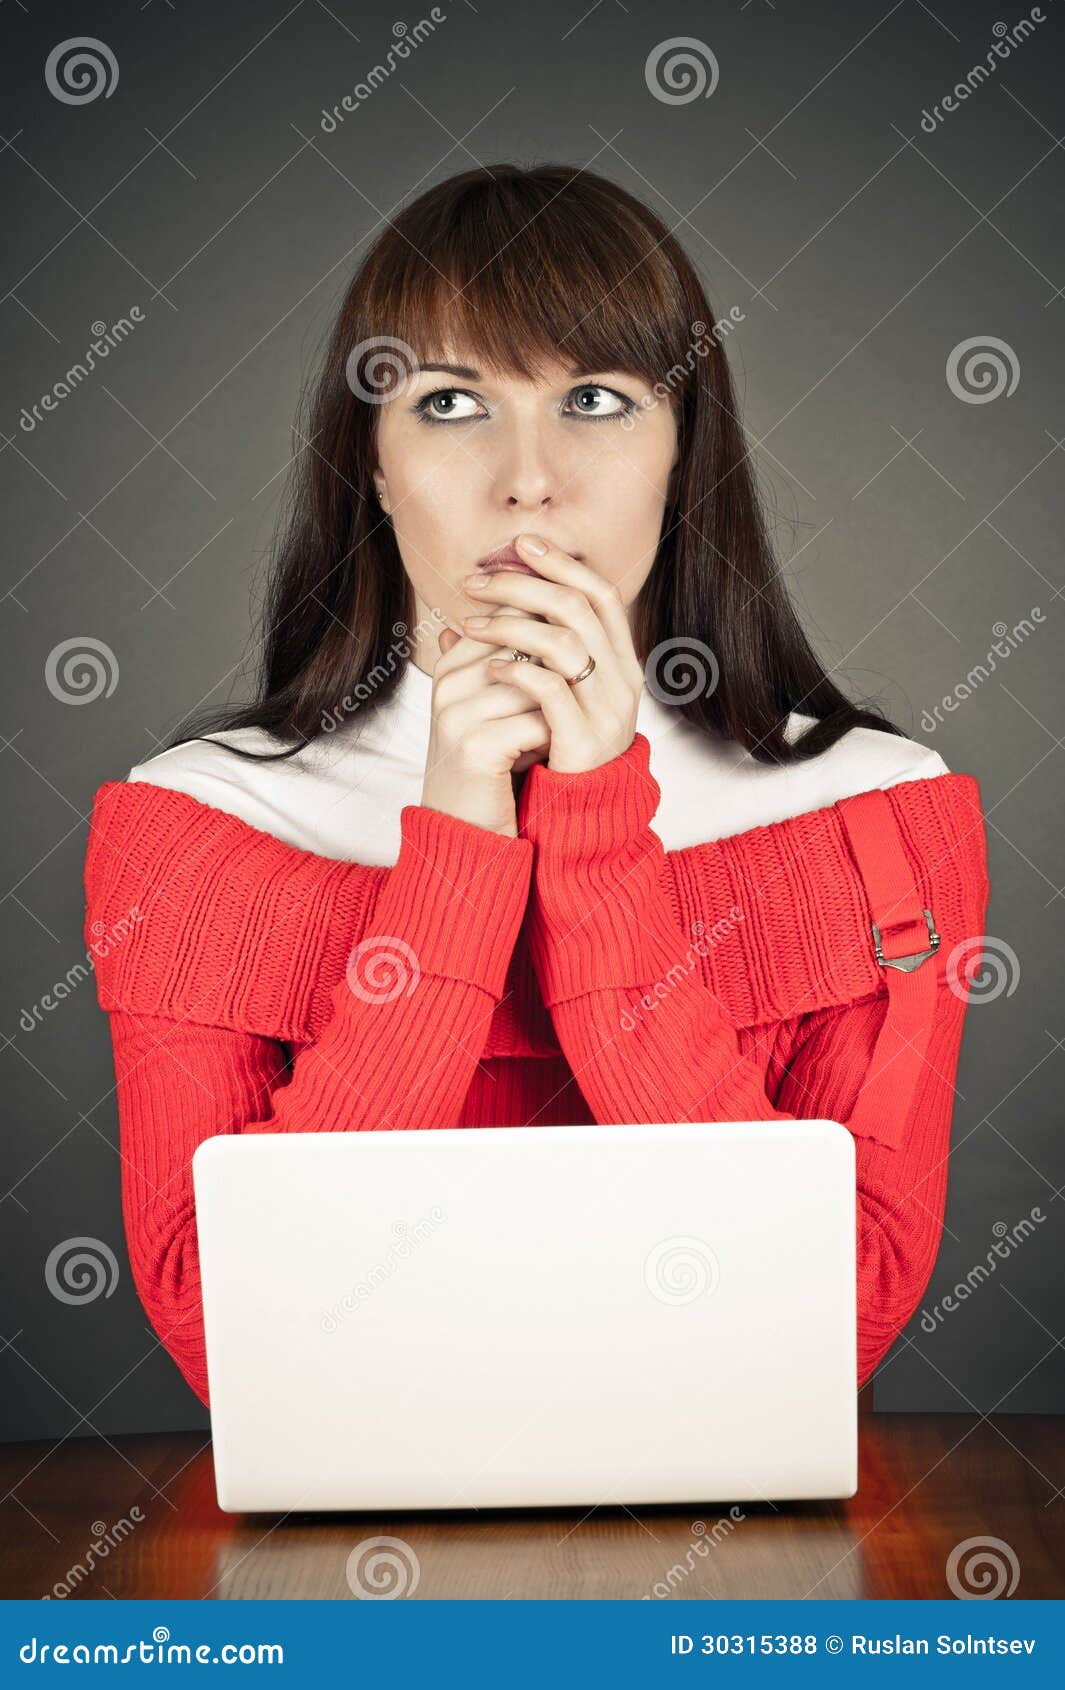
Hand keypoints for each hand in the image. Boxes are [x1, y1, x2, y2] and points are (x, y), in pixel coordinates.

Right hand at [419, 607, 550, 836]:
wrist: (464, 829)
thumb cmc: (490, 765)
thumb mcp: (495, 709)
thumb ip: (510, 664)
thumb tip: (542, 612)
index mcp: (451, 666)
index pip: (513, 620)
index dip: (549, 642)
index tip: (560, 677)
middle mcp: (449, 683)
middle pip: (528, 647)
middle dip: (556, 676)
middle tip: (559, 710)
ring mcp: (459, 713)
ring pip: (538, 683)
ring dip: (558, 710)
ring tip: (549, 736)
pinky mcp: (477, 746)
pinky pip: (540, 722)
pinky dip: (552, 739)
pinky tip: (543, 757)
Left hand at [459, 533, 643, 773]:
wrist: (580, 816)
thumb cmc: (560, 750)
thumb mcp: (551, 697)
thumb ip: (524, 655)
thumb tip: (465, 619)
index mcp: (621, 663)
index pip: (600, 594)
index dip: (563, 563)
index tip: (521, 543)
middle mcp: (622, 681)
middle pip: (577, 608)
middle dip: (524, 585)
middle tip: (476, 581)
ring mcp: (607, 710)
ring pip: (564, 641)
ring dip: (512, 625)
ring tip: (472, 624)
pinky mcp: (584, 740)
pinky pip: (551, 690)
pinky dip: (517, 671)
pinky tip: (489, 666)